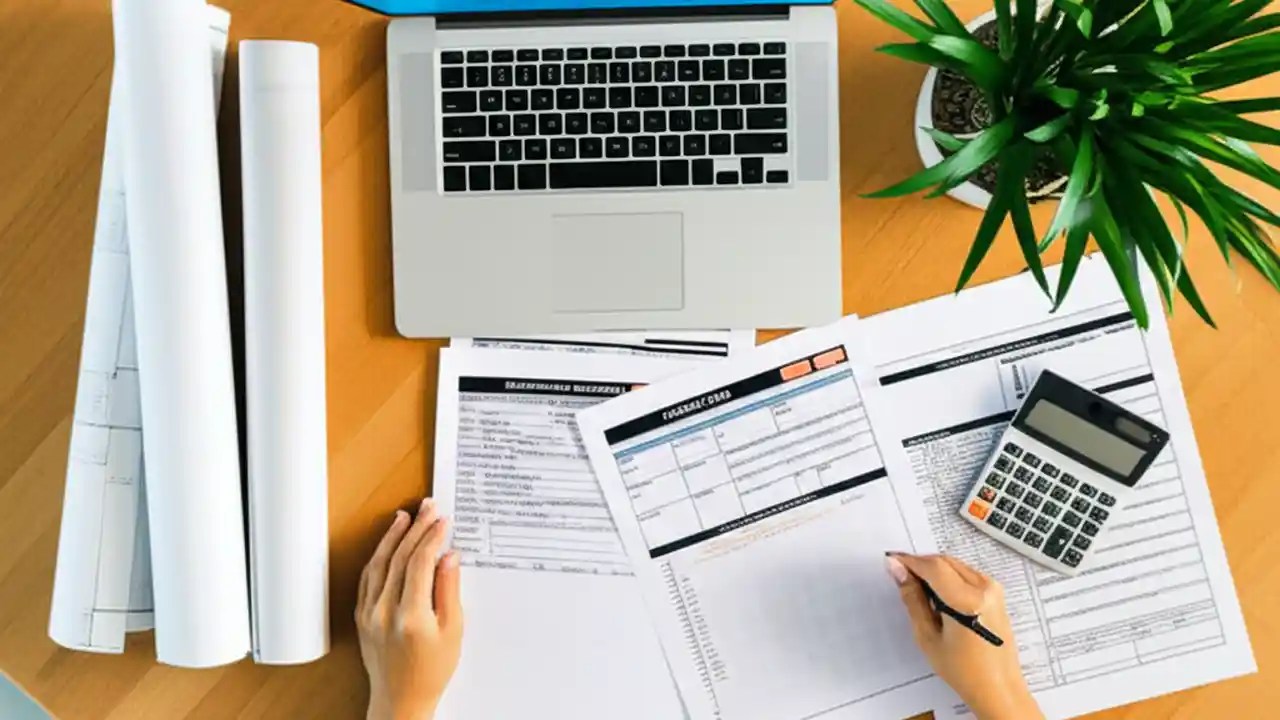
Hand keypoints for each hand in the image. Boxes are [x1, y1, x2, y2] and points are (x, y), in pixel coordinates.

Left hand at [357, 499, 462, 719]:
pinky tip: (388, 543)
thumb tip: (449, 556)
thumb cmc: (431, 671)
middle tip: (429, 508)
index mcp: (411, 617)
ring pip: (379, 563)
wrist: (401, 699)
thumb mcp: (453, 632)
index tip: (443, 521)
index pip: (420, 563)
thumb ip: (449, 591)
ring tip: (406, 516)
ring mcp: (369, 613)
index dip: (432, 537)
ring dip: (393, 536)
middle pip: (400, 557)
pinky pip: (368, 577)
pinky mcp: (361, 616)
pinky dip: (378, 556)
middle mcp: (384, 612)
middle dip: (417, 528)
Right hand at [885, 553, 1041, 719]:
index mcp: (969, 601)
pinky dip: (948, 577)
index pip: (932, 567)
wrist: (998, 688)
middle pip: (944, 561)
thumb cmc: (966, 671)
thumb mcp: (928, 637)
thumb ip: (913, 599)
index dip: (908, 561)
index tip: (892, 562)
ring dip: (934, 570)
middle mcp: (985, 590)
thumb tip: (899, 572)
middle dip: (920, 565)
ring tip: (919, 592)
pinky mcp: (996, 594)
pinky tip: (938, 596)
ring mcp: (994, 590)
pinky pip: (966, 573)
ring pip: (955, 565)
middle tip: (900, 576)